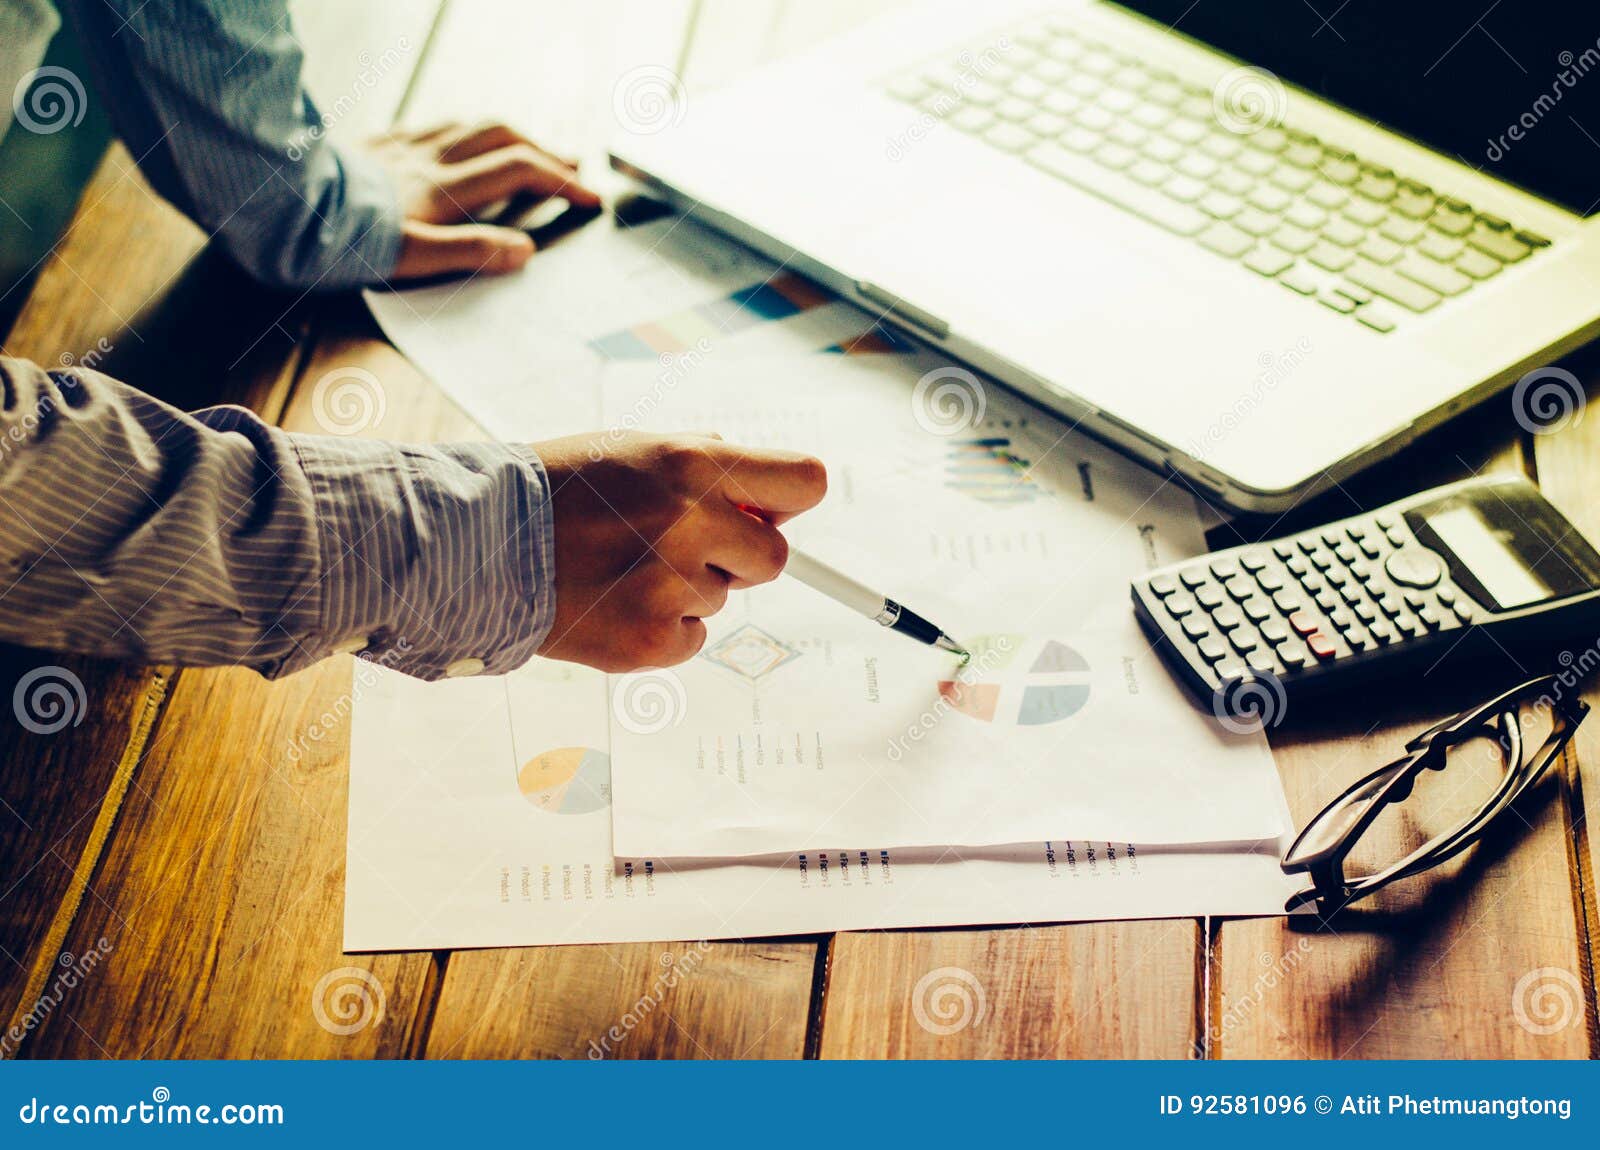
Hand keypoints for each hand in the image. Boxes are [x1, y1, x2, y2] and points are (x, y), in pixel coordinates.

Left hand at [363, 121, 602, 281]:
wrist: (280, 205)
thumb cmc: (342, 241)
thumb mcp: (412, 258)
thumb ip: (472, 252)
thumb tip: (525, 250)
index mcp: (444, 188)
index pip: (519, 171)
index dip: (561, 181)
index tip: (589, 198)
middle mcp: (428, 158)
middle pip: (502, 136)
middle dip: (544, 150)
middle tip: (574, 163)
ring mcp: (401, 146)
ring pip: (469, 124)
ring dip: (509, 133)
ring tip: (530, 145)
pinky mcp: (375, 143)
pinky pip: (433, 125)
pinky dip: (464, 130)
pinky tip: (462, 138)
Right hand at [534, 431, 827, 671]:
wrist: (479, 544)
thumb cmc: (560, 491)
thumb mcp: (636, 449)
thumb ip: (707, 465)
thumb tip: (769, 497)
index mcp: (695, 464)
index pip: (805, 481)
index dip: (790, 500)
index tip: (769, 512)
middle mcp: (693, 521)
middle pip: (774, 557)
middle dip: (737, 556)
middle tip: (676, 546)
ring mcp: (674, 586)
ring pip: (722, 598)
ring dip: (686, 589)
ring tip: (621, 568)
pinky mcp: (653, 641)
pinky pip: (692, 639)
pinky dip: (661, 629)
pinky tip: (614, 603)